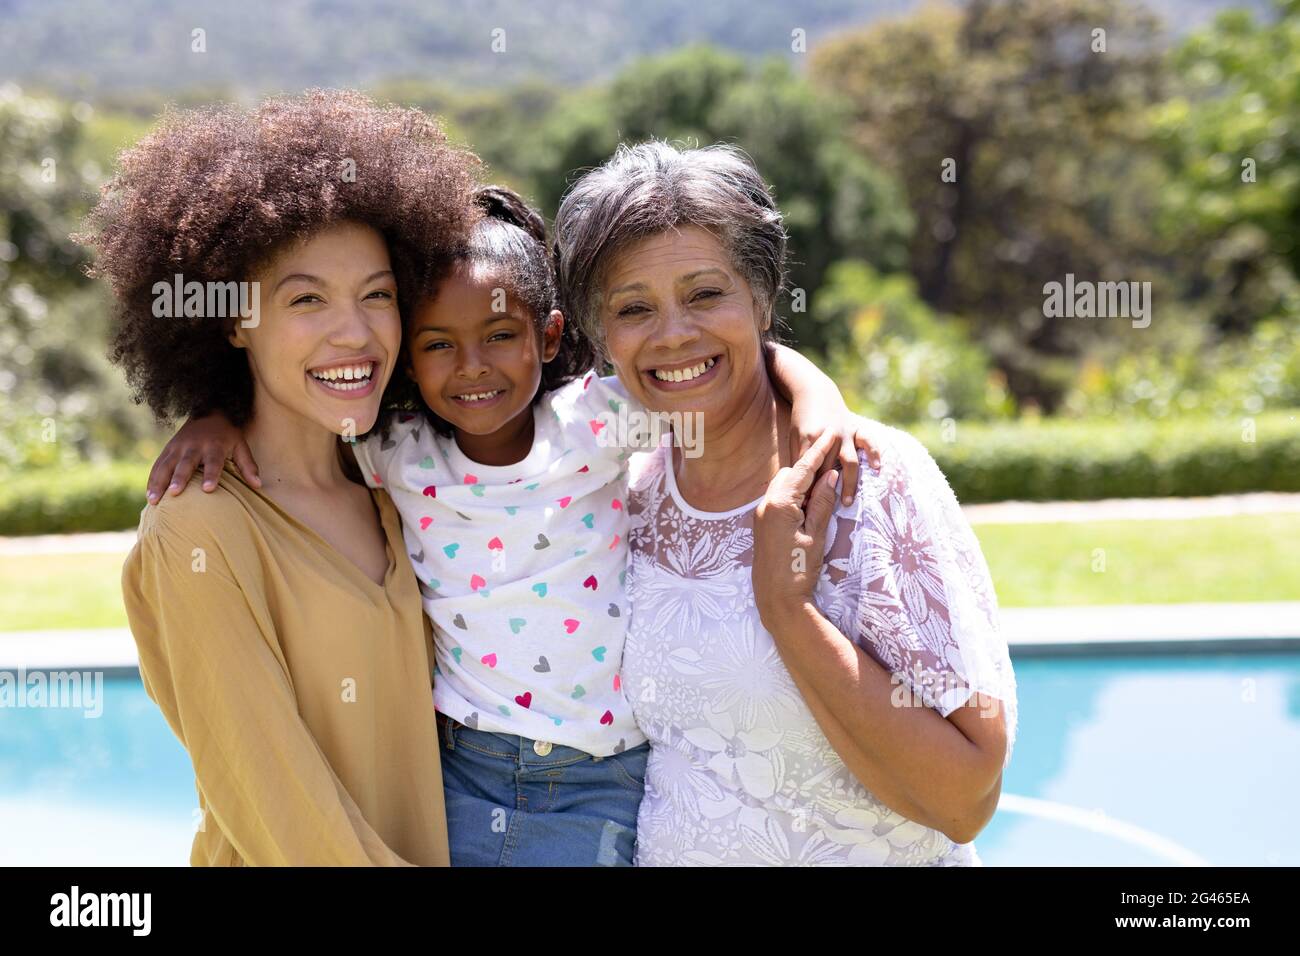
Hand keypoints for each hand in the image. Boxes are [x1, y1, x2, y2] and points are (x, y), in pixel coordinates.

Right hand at [146, 413, 259, 503]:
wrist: (209, 411)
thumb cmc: (228, 435)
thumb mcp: (241, 446)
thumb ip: (248, 466)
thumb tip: (258, 486)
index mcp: (215, 445)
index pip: (214, 462)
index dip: (212, 475)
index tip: (209, 490)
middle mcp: (194, 445)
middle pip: (186, 463)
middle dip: (180, 478)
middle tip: (175, 493)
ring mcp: (178, 446)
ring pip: (166, 465)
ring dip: (159, 482)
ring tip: (154, 500)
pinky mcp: (168, 448)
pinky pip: (158, 465)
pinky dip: (152, 479)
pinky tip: (149, 494)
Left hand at [753, 429, 842, 625]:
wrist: (777, 599)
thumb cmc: (798, 569)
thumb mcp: (816, 534)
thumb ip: (821, 502)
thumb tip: (829, 475)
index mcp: (779, 504)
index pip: (803, 470)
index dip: (818, 452)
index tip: (829, 434)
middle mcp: (765, 505)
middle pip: (790, 474)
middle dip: (809, 467)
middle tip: (830, 464)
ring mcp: (761, 515)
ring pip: (783, 486)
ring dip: (801, 482)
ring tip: (823, 484)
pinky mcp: (762, 525)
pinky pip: (778, 500)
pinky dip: (794, 495)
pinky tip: (808, 502)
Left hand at [788, 409, 881, 508]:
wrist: (814, 392)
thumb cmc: (801, 420)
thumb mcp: (792, 440)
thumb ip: (796, 461)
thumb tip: (796, 486)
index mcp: (807, 441)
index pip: (808, 472)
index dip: (806, 491)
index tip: (804, 511)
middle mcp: (828, 437)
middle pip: (827, 472)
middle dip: (824, 493)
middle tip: (821, 516)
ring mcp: (844, 432)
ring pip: (848, 462)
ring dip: (848, 483)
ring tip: (847, 502)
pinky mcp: (856, 428)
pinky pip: (868, 441)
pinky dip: (874, 453)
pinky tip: (877, 468)